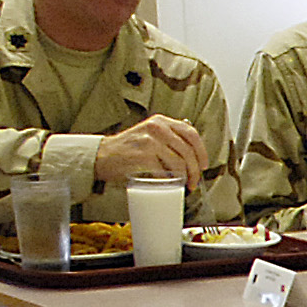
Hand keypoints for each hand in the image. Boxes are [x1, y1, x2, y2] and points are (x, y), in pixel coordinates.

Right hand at [93, 117, 207, 187]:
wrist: (102, 156)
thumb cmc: (128, 150)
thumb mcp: (149, 135)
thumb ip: (167, 138)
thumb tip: (192, 154)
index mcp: (161, 121)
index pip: (191, 133)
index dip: (202, 151)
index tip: (204, 165)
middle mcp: (157, 128)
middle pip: (187, 150)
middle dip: (195, 170)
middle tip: (194, 182)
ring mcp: (149, 141)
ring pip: (179, 162)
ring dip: (186, 177)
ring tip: (185, 185)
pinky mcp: (142, 156)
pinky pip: (164, 172)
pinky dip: (170, 181)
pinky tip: (169, 185)